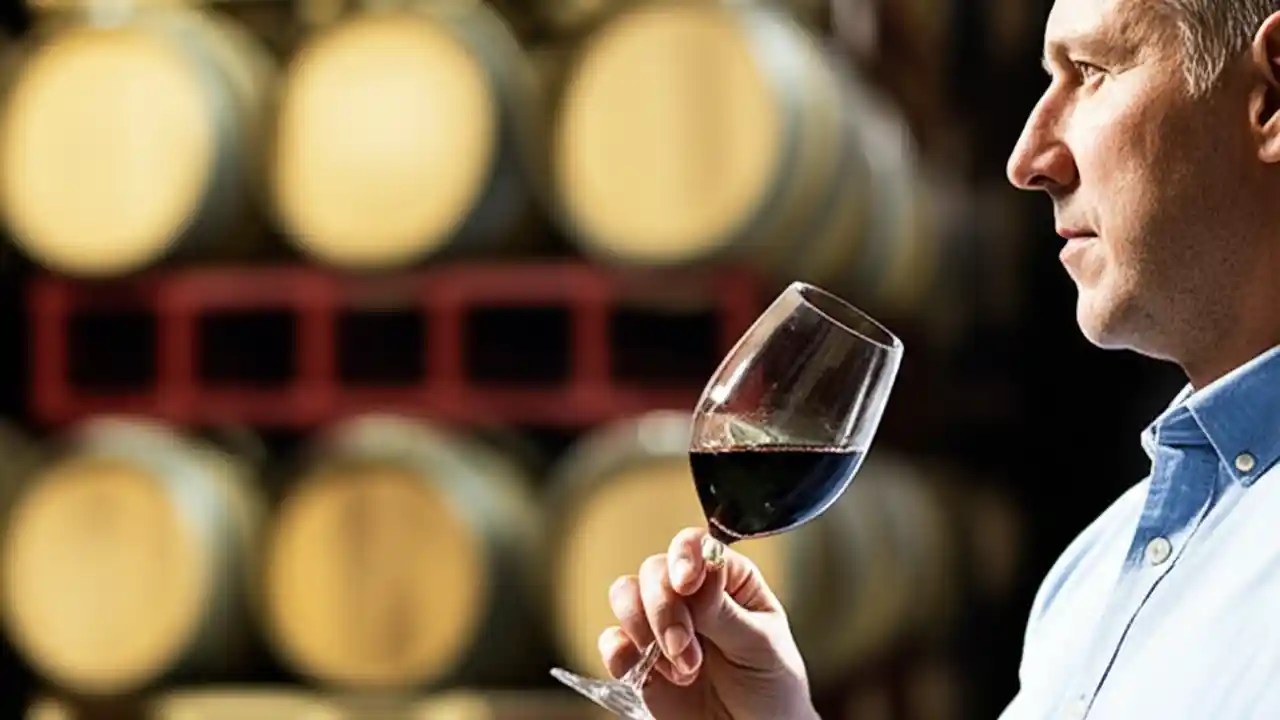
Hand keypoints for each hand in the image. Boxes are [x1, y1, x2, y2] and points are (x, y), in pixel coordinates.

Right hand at [600, 527, 818, 719]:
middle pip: (655, 571)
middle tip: (685, 649)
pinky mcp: (640, 660)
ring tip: (682, 669)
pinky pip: (611, 641)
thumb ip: (725, 611)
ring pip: (625, 595)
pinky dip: (620, 653)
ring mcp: (661, 626)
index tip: (686, 583)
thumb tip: (704, 570)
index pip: (697, 547)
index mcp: (728, 581)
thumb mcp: (760, 646)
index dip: (684, 556)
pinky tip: (648, 671)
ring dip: (643, 629)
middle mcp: (690, 596)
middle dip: (665, 611)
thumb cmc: (772, 688)